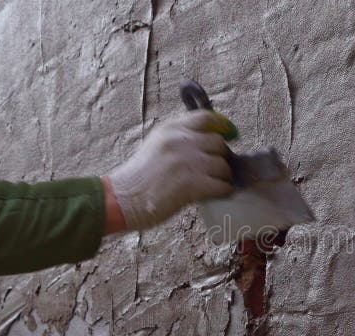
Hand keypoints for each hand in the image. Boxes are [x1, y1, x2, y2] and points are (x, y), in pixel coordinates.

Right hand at [106, 111, 233, 230]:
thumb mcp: (156, 145)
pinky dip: (223, 191)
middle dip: (221, 156)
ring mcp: (189, 162)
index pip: (206, 118)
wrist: (122, 198)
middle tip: (216, 168)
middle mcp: (182, 141)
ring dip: (222, 176)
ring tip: (212, 184)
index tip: (231, 133)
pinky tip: (215, 194)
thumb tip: (207, 144)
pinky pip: (223, 185)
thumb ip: (179, 139)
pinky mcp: (194, 184)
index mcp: (171, 129)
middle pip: (218, 142)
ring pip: (223, 166)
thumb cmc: (137, 177)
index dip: (223, 125)